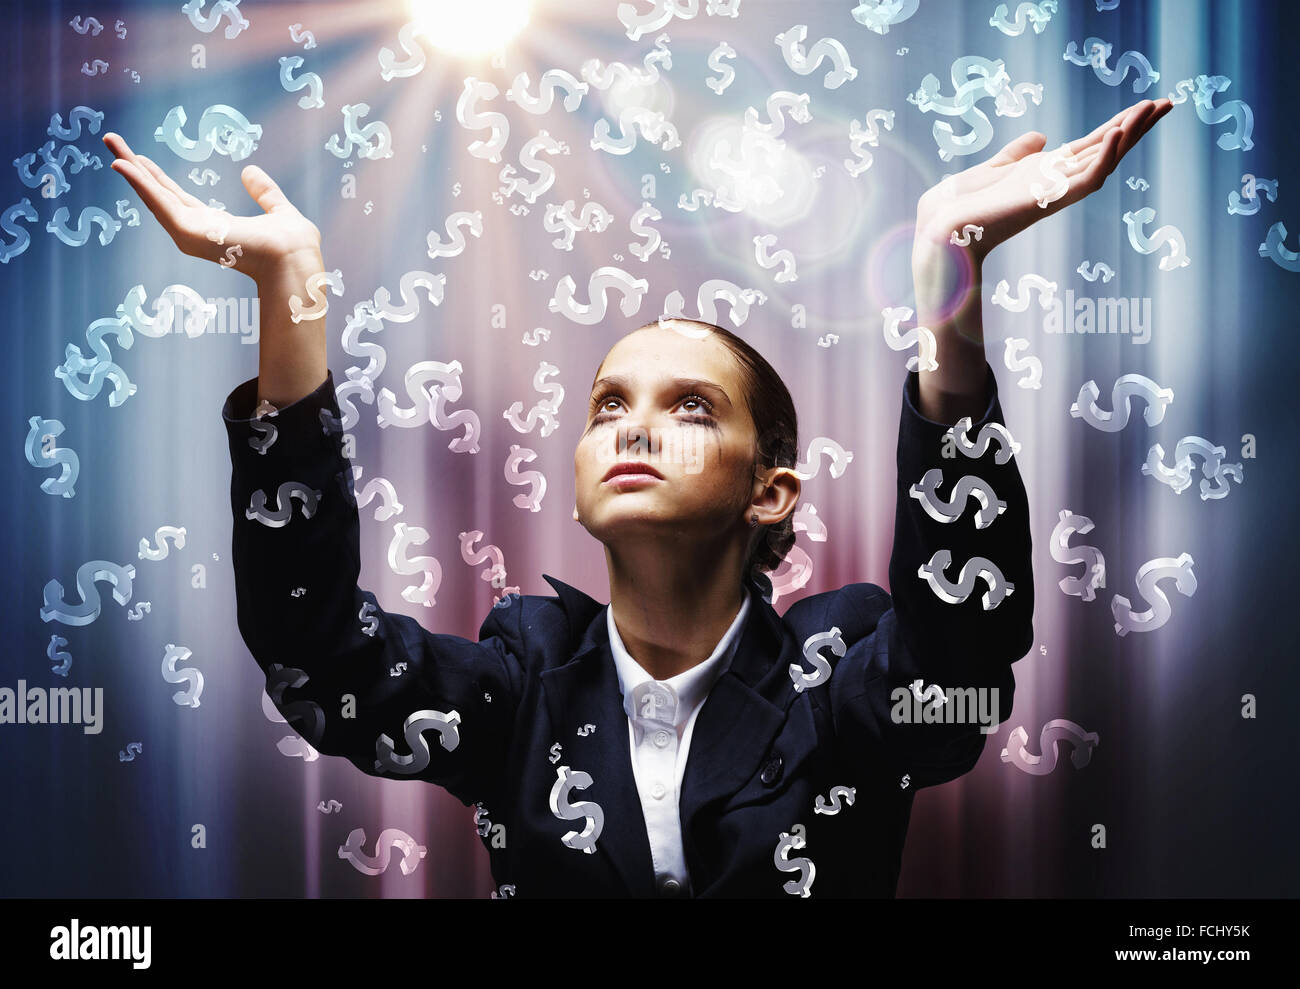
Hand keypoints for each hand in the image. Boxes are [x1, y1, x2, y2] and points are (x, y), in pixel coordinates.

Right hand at [101, 132, 322, 282]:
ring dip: (132, 170)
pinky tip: (124, 165)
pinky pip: (160, 204)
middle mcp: (198, 230)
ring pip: (154, 197)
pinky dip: (141, 184)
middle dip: (135, 168)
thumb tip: (249, 171)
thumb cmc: (293, 245)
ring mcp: (191, 234)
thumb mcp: (278, 210)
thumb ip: (264, 192)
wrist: (295, 258)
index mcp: (216, 225)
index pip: (178, 198)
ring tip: (111, 144)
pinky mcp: (189, 234)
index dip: (158, 179)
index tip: (140, 159)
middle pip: (159, 194)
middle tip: (112, 141)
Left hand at [913, 98, 1173, 264]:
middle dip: (1138, 126)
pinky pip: (1085, 178)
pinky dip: (1102, 157)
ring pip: (1104, 160)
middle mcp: (1057, 181)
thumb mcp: (994, 168)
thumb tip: (1042, 137)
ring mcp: (1055, 191)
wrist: (944, 229)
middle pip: (1107, 148)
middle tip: (1170, 102)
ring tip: (1154, 107)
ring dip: (1129, 134)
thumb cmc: (962, 205)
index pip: (1092, 144)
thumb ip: (1018, 153)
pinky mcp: (1049, 200)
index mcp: (1046, 172)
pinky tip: (1115, 134)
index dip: (1119, 124)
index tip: (1146, 105)